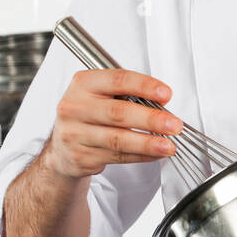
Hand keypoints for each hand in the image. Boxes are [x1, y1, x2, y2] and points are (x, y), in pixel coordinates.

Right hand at [41, 68, 183, 178]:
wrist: (62, 146)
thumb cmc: (88, 113)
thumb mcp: (100, 93)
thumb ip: (128, 93)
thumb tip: (161, 101)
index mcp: (83, 84)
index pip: (118, 80)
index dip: (145, 86)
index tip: (166, 94)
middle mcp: (75, 107)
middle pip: (119, 113)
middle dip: (151, 119)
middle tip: (173, 124)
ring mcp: (75, 134)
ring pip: (118, 139)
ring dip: (148, 143)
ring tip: (168, 145)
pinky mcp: (81, 157)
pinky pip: (117, 156)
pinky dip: (140, 156)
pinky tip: (154, 153)